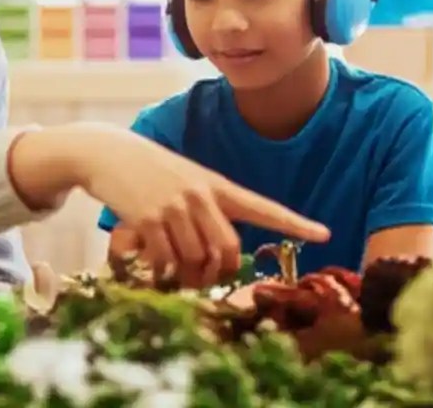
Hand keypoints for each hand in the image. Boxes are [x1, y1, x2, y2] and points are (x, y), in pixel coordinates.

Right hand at [72, 126, 328, 288]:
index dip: (294, 223)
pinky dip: (161, 272)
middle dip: (219, 273)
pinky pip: (165, 260)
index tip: (324, 234)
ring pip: (195, 260)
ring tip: (170, 272)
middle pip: (228, 249)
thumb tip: (217, 259)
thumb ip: (208, 212)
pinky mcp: (148, 218)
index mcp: (217, 186)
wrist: (108, 152)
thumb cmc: (150, 172)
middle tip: (203, 279)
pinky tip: (152, 267)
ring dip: (184, 275)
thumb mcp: (186, 182)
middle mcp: (201, 195)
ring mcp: (174, 206)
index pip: (263, 207)